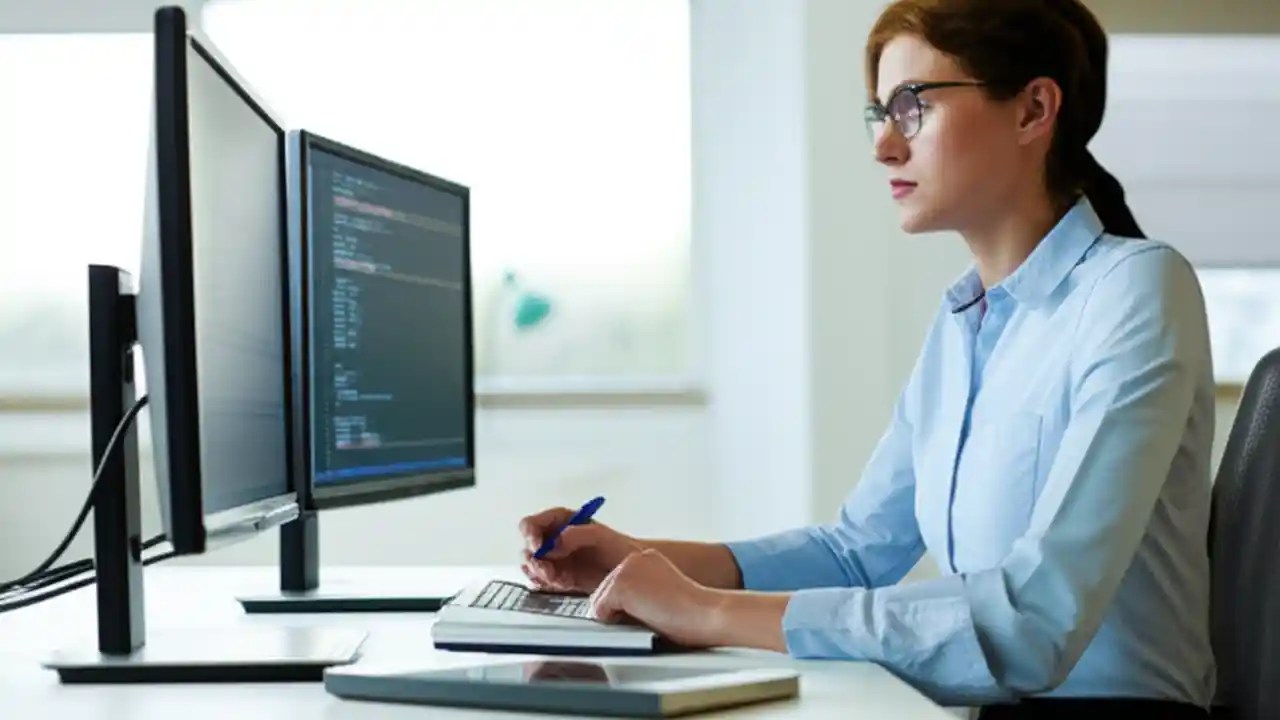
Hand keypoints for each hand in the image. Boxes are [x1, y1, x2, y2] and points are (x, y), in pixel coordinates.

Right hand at [518, 506, 642, 593]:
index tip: (538, 549)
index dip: (530, 535)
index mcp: (559, 521)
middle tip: (548, 571)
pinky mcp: (556, 576)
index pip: (531, 524)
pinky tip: (564, 584)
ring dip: (540, 574)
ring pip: (530, 566)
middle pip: (526, 547)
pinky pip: (540, 581)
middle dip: (534, 561)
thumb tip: (556, 540)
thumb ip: (577, 534)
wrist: (627, 570)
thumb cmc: (617, 547)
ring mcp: (552, 558)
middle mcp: (551, 538)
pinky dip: (547, 584)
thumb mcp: (600, 536)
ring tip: (559, 579)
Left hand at [588, 549, 722, 648]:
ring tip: (649, 616)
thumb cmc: (690, 614)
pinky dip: (614, 622)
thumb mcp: (660, 594)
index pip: (617, 582)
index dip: (626, 603)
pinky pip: (599, 612)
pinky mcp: (620, 584)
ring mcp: (625, 569)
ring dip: (618, 616)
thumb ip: (639, 592)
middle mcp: (633, 558)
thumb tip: (614, 608)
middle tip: (651, 615)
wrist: (705, 614)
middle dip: (617, 609)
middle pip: (604, 591)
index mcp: (645, 558)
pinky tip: (642, 617)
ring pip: (599, 601)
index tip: (649, 609)